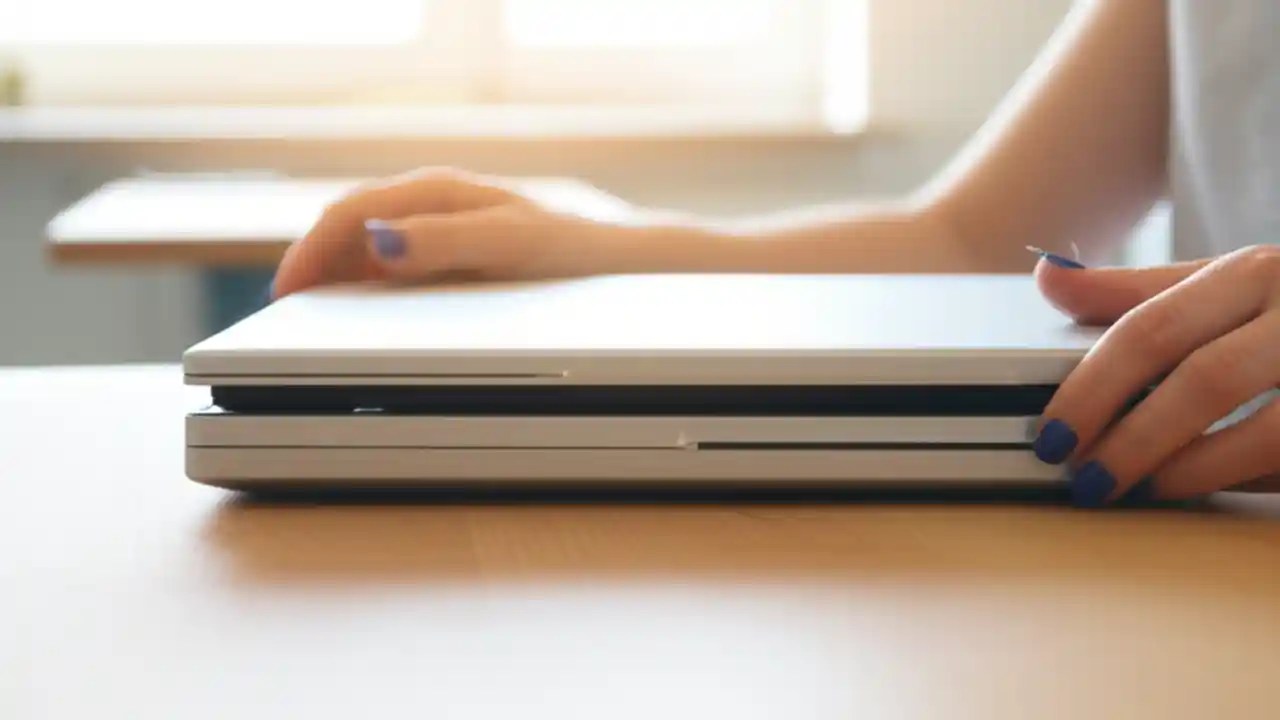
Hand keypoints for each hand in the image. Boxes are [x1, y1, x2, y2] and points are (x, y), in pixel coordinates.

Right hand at [271, 168, 632, 297]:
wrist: (615, 264)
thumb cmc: (569, 253)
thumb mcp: (509, 247)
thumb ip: (444, 241)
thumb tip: (378, 241)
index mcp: (436, 192)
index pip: (348, 214)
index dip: (308, 253)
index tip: (284, 294)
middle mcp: (432, 201)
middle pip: (348, 225)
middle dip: (313, 262)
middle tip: (287, 313)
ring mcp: (439, 224)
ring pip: (366, 243)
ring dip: (336, 273)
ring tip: (313, 316)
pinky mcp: (450, 248)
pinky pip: (392, 261)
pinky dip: (366, 282)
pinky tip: (364, 310)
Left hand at [1031, 246, 1279, 505]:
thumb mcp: (1227, 287)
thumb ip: (1138, 291)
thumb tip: (1047, 274)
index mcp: (1257, 271)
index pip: (1152, 328)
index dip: (1093, 387)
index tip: (1052, 433)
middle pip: (1204, 380)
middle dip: (1133, 438)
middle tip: (1085, 478)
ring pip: (1267, 430)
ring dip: (1193, 470)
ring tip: (1143, 490)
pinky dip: (1252, 480)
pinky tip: (1213, 491)